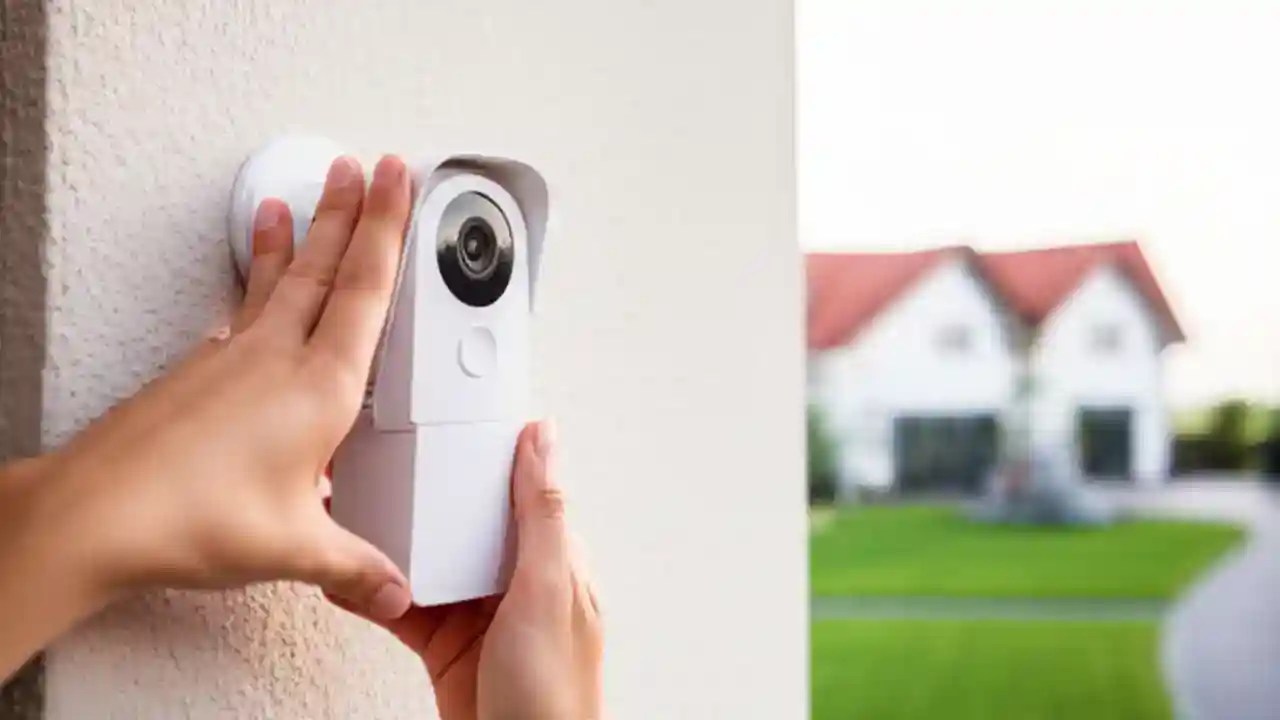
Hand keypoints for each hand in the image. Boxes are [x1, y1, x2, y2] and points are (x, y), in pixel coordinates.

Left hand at [0, 154, 414, 676]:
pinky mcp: (196, 373)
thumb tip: (392, 589)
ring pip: (279, 282)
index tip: (401, 180)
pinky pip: (240, 312)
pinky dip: (255, 286)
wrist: (94, 513)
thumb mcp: (292, 548)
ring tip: (301, 202)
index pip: (366, 290)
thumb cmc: (189, 516)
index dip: (389, 229)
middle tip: (367, 166)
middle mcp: (276, 359)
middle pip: (325, 267)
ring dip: (300, 238)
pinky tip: (251, 296)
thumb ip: (354, 568)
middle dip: (352, 211)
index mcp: (319, 389)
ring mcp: (230, 360)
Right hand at [335, 420, 604, 719]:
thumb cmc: (553, 695)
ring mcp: (478, 614)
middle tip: (386, 464)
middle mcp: (515, 582)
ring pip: (428, 560)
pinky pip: (403, 605)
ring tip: (355, 514)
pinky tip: (349, 577)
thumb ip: (541, 515)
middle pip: (465, 521)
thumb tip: (546, 440)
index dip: (489, 457)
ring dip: (394, 542)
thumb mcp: (546, 591)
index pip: (520, 491)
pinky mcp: (444, 644)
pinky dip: (374, 591)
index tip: (451, 424)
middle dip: (429, 496)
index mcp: (551, 560)